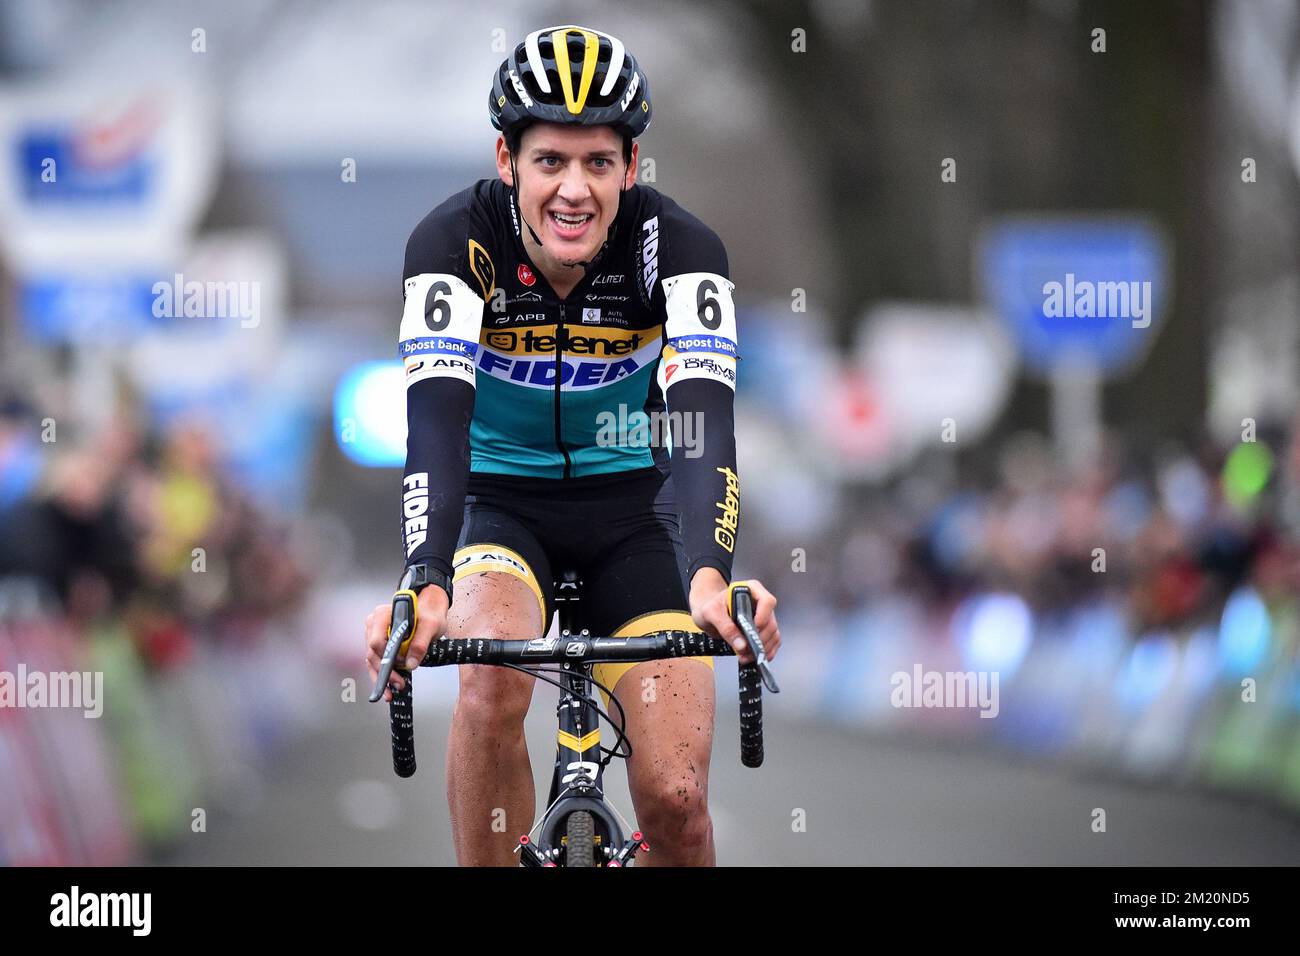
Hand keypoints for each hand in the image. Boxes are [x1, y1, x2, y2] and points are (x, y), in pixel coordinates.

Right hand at [364, 585, 449, 701]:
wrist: (429, 612)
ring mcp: (373, 635)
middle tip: (399, 684)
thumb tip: (411, 663)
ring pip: (372, 661)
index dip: (388, 656)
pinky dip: (382, 675)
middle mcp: (374, 624)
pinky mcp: (378, 645)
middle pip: (372, 653)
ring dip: (382, 677)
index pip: (377, 640)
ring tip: (391, 692)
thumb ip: (421, 642)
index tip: (402, 664)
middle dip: (385, 671)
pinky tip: (388, 688)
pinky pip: (376, 663)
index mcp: (383, 615)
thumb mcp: (431, 625)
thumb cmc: (429, 614)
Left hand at [688, 568, 779, 665]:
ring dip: (762, 648)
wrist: (707, 613)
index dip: (763, 616)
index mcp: (751, 590)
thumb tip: (741, 644)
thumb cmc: (710, 606)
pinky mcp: (763, 630)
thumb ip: (725, 627)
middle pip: (770, 622)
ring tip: (745, 656)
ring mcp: (764, 617)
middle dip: (759, 639)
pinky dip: (766, 652)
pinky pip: (772, 642)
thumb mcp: (711, 613)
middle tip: (745, 649)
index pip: (767, 601)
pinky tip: (754, 657)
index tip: (754, 628)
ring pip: (773, 634)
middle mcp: (760, 603)